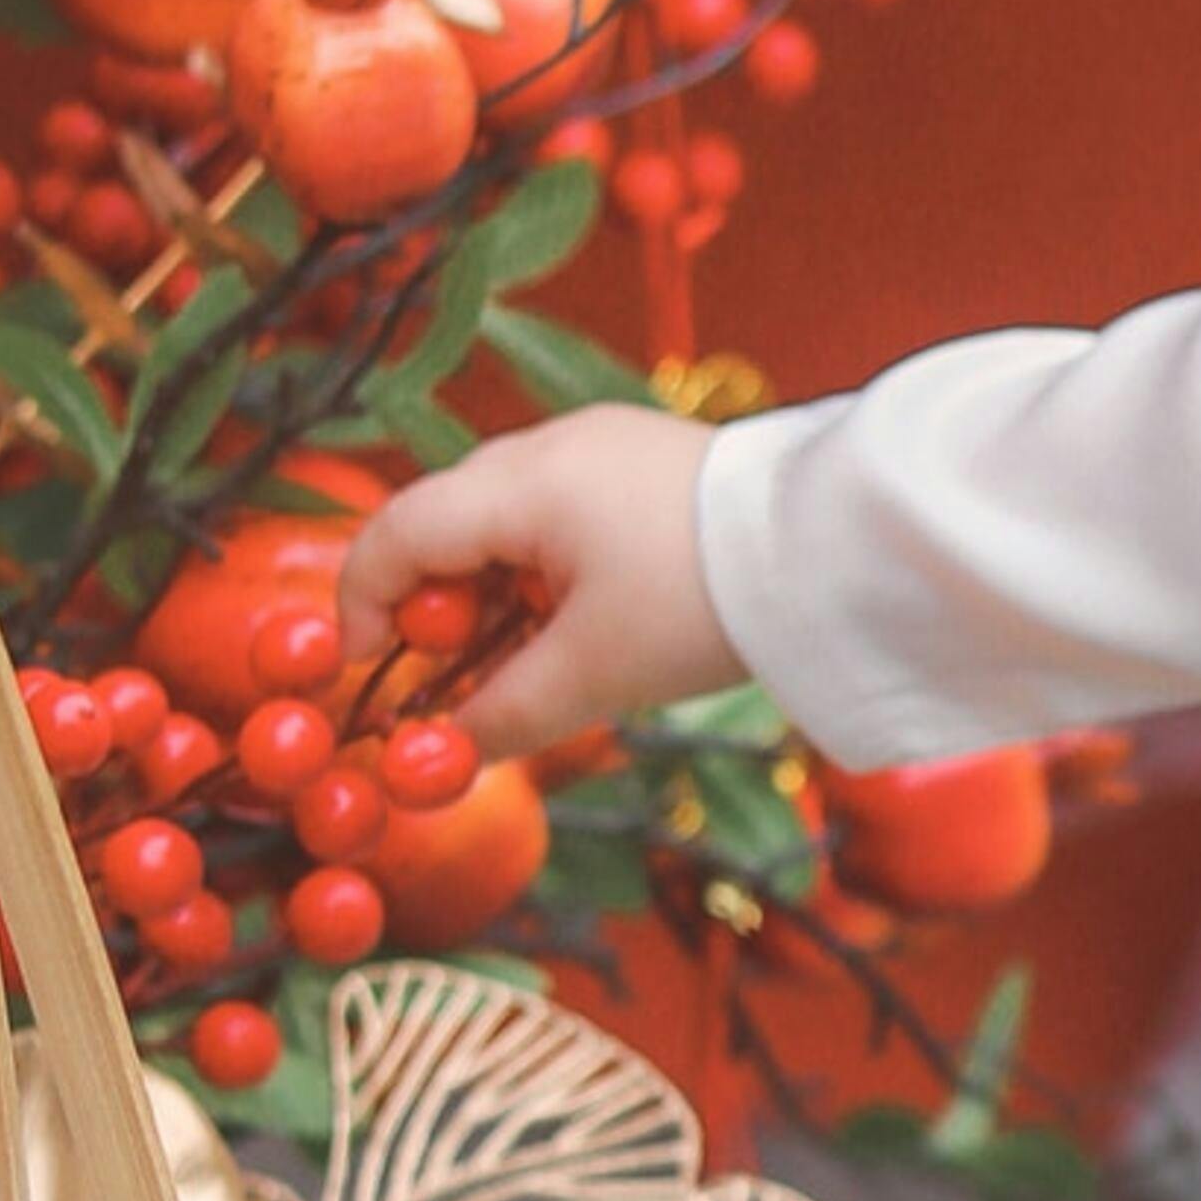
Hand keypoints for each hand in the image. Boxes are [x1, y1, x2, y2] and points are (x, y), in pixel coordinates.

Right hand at [338, 406, 735, 761]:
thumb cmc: (709, 600)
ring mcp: (602, 447)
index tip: (363, 672)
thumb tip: (439, 755)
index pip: (398, 531)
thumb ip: (502, 716)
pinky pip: (558, 518)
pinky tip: (579, 629)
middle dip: (432, 607)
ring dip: (492, 596)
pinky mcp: (644, 466)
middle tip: (457, 679)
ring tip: (527, 664)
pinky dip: (543, 575)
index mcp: (525, 481)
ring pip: (502, 523)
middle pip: (445, 522)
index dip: (361, 605)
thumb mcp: (596, 672)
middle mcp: (552, 445)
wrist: (840, 547)